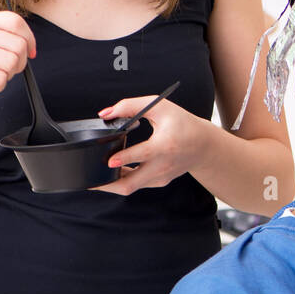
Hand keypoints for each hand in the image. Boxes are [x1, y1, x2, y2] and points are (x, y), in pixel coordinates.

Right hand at [0, 10, 36, 107]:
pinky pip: (0, 78)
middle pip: (19, 45)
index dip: (30, 39)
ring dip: (8, 75)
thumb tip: (31, 46)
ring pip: (12, 62)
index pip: (16, 22)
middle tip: (5, 69)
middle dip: (20, 63)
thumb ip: (5, 36)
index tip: (31, 53)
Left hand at [87, 94, 208, 195]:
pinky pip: (136, 185)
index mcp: (165, 145)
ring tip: (98, 173)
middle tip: (91, 180)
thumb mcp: (159, 106)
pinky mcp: (159, 182)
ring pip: (130, 187)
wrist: (203, 144)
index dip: (124, 159)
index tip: (110, 160)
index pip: (142, 155)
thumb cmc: (181, 123)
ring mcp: (161, 177)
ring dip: (112, 182)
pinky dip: (123, 180)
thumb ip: (130, 106)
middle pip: (131, 184)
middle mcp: (163, 165)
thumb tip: (105, 114)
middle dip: (108, 184)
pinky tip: (115, 171)